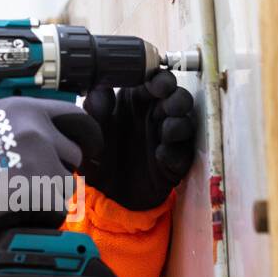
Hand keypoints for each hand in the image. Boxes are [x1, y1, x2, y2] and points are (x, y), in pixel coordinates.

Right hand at [0, 98, 102, 236]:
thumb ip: (22, 119)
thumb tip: (50, 125)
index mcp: (26, 109)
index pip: (74, 116)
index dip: (86, 133)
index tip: (90, 144)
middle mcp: (38, 130)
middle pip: (74, 153)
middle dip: (58, 168)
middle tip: (33, 179)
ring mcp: (43, 160)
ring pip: (67, 182)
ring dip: (49, 192)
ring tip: (18, 193)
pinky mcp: (44, 190)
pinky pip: (59, 206)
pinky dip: (44, 214)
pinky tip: (19, 208)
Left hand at [82, 70, 195, 210]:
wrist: (104, 196)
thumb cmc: (97, 157)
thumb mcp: (90, 133)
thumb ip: (94, 110)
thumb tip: (100, 89)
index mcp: (135, 103)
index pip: (154, 82)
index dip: (160, 79)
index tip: (157, 84)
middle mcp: (154, 117)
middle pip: (178, 98)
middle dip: (177, 98)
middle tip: (167, 104)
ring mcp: (167, 140)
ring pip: (187, 124)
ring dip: (179, 124)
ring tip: (166, 131)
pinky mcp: (174, 164)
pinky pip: (184, 155)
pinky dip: (176, 153)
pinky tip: (161, 155)